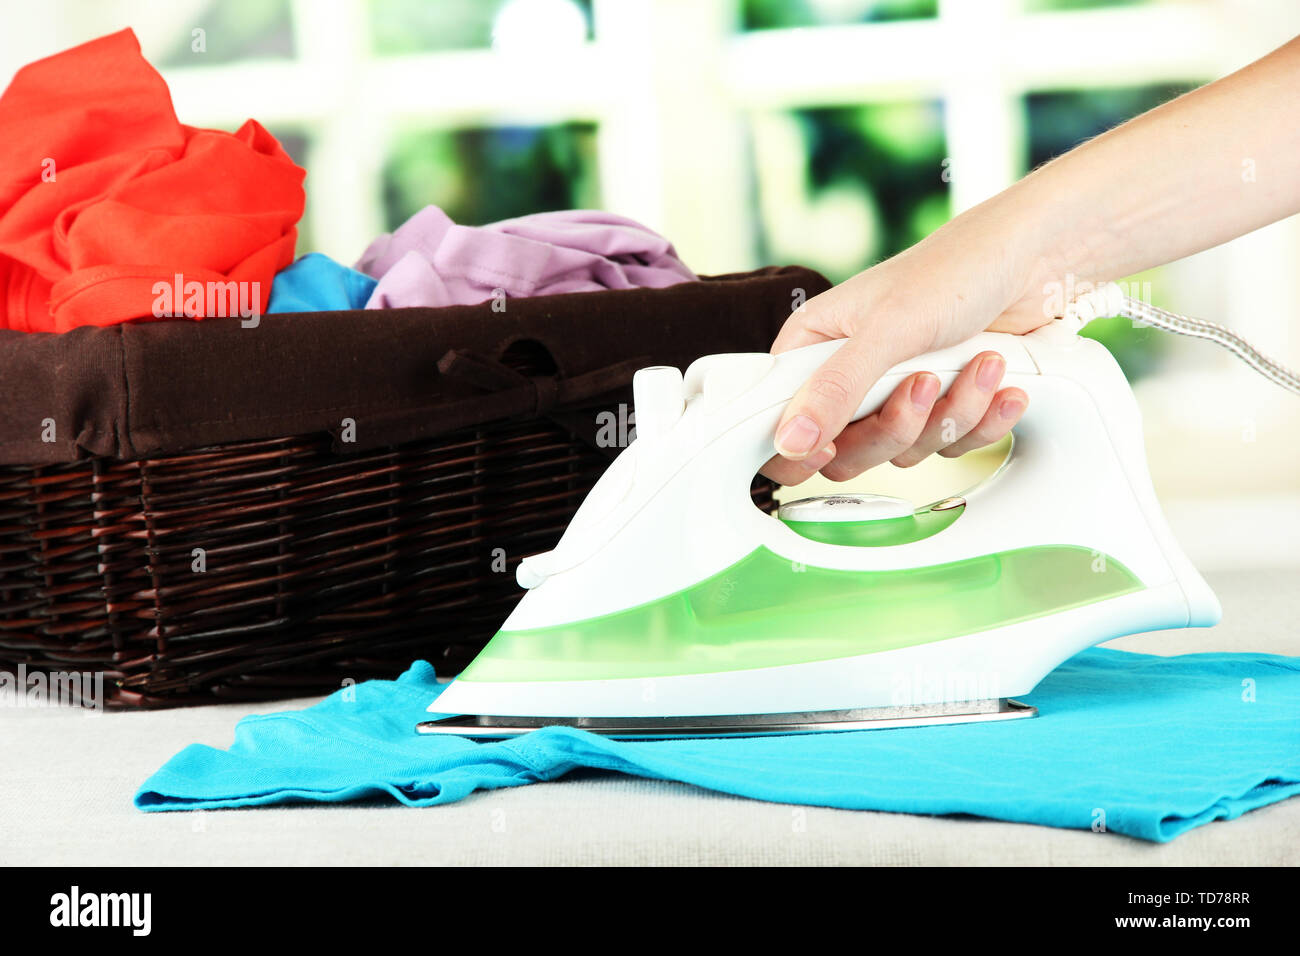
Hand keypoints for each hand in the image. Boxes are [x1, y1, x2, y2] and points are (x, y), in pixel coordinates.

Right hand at [762, 226, 1044, 485]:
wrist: (1036, 258)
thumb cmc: (957, 267)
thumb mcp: (887, 329)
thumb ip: (835, 389)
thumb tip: (788, 440)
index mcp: (815, 348)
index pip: (779, 422)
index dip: (798, 448)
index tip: (828, 447)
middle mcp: (849, 377)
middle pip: (846, 453)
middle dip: (896, 426)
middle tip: (922, 386)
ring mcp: (896, 396)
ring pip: (903, 451)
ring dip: (951, 413)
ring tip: (979, 364)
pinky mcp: (941, 407)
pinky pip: (949, 445)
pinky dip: (981, 418)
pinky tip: (1000, 383)